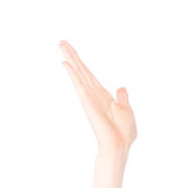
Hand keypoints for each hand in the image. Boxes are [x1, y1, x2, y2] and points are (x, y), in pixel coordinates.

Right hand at [60, 40, 137, 155]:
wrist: (121, 145)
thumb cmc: (124, 132)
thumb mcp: (127, 111)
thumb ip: (122, 99)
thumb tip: (121, 88)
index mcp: (103, 95)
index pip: (89, 75)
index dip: (81, 63)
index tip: (72, 51)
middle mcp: (94, 94)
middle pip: (81, 71)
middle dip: (72, 56)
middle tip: (61, 42)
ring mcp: (89, 97)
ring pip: (78, 74)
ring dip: (70, 59)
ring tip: (61, 45)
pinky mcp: (88, 103)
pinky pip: (79, 85)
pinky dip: (73, 74)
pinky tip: (66, 63)